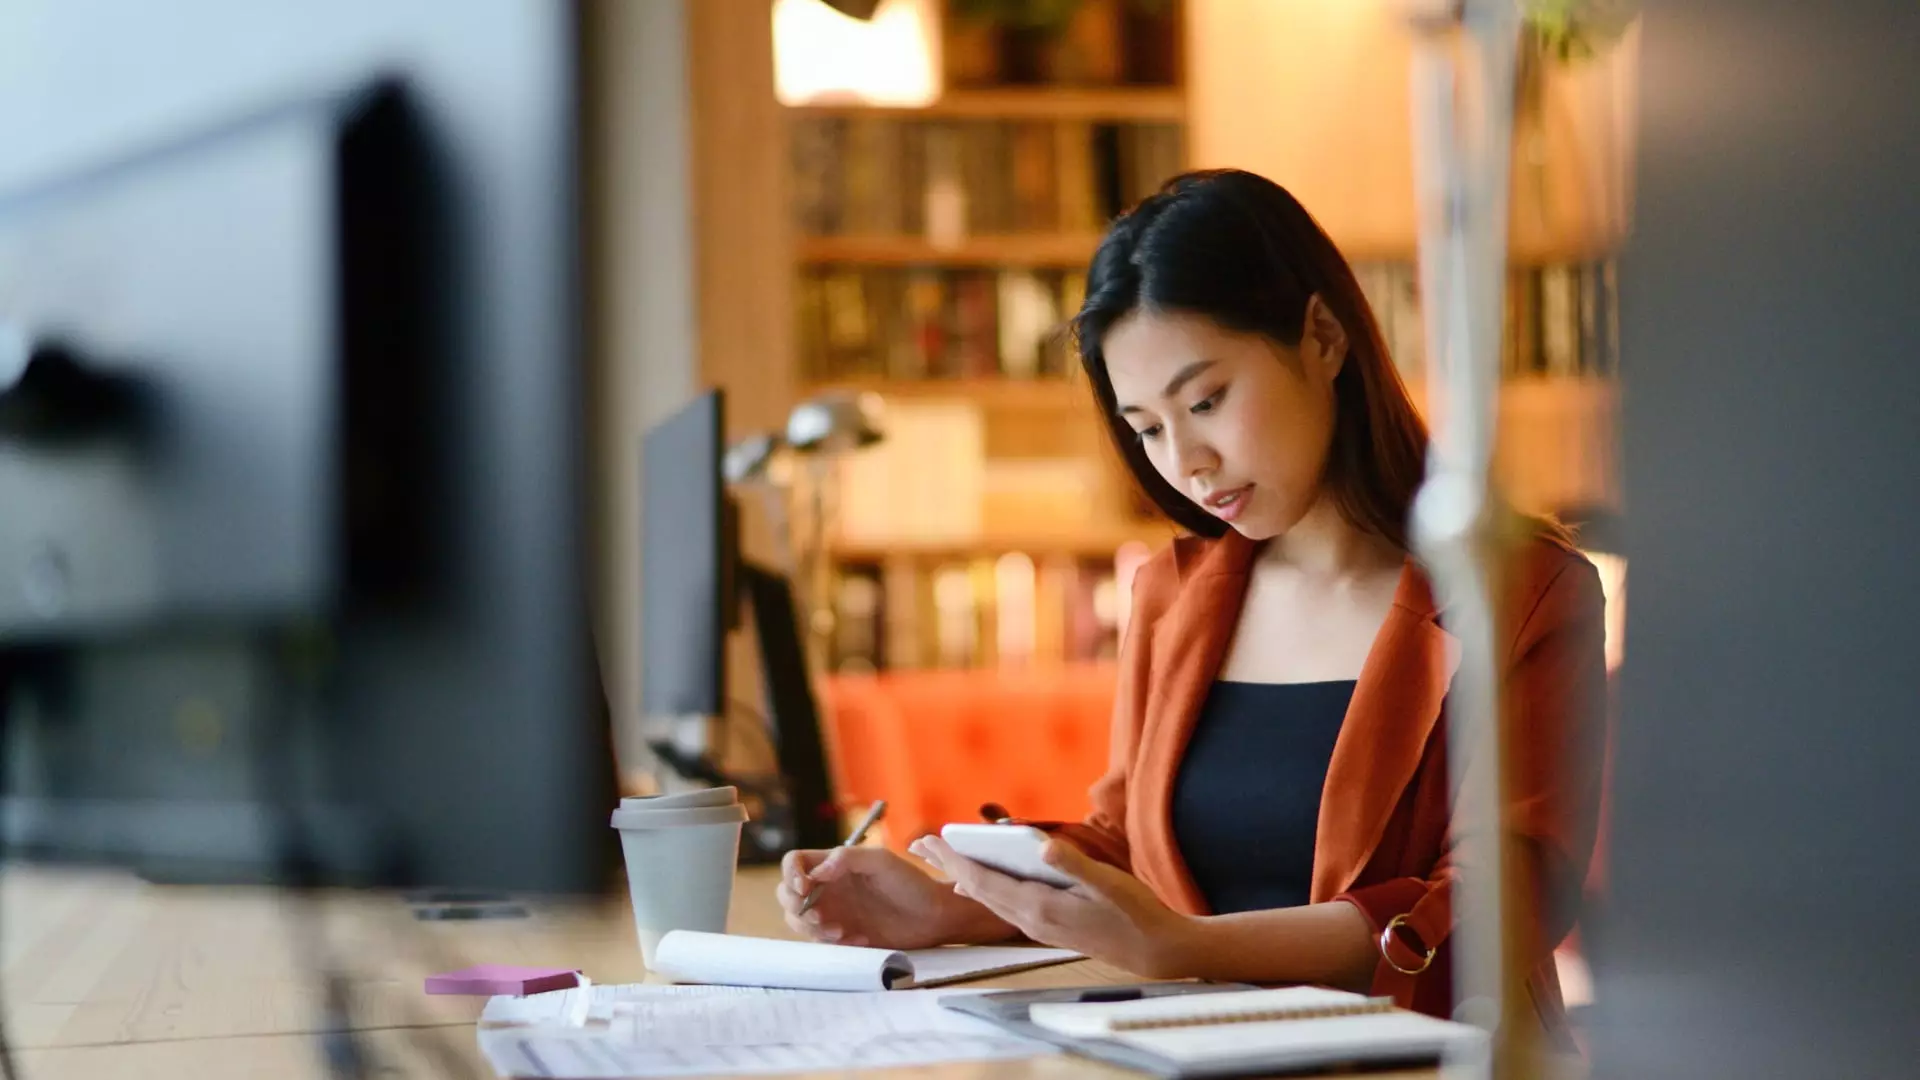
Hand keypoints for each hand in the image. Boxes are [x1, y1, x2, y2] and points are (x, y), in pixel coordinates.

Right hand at [776, 845, 1012, 949]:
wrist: (934, 916)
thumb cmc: (911, 883)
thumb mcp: (881, 862)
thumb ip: (847, 858)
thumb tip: (816, 872)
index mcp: (834, 864)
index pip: (794, 862)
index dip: (790, 874)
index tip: (804, 889)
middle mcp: (828, 887)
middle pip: (786, 893)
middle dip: (796, 907)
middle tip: (820, 918)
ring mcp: (833, 911)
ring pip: (797, 920)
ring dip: (811, 928)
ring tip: (841, 932)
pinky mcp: (841, 935)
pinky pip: (820, 942)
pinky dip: (832, 943)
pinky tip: (859, 939)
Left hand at [908, 834, 1200, 979]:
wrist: (1153, 950)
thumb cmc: (1135, 913)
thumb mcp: (1110, 883)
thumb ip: (1076, 865)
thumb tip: (1045, 847)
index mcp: (1039, 906)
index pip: (984, 881)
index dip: (955, 859)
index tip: (929, 840)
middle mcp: (1031, 920)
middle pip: (978, 890)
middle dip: (949, 864)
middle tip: (920, 843)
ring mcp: (1038, 926)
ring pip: (989, 899)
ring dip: (964, 876)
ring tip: (943, 859)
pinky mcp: (1047, 927)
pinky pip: (1004, 905)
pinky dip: (986, 888)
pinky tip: (981, 882)